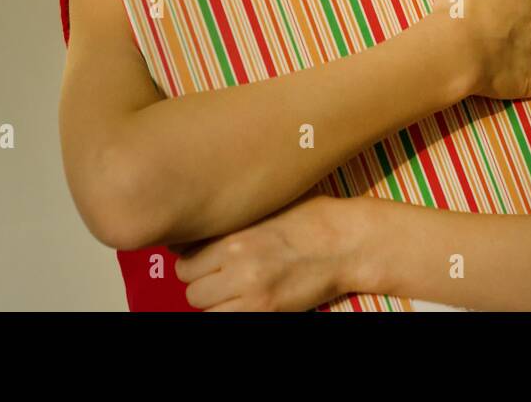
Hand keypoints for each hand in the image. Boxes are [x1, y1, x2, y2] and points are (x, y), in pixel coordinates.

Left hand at [167, 190, 353, 311]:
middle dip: (201, 282)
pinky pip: (226, 319)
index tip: (202, 259)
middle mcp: (239, 267)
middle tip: (219, 275)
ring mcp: (253, 294)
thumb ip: (230, 224)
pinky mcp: (268, 311)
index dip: (191, 261)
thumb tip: (199, 229)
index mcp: (235, 237)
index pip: (184, 261)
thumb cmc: (311, 219)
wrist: (346, 243)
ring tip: (233, 288)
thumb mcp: (264, 209)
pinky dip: (230, 312)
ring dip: (214, 300)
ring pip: (206, 308)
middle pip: (191, 288)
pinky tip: (245, 300)